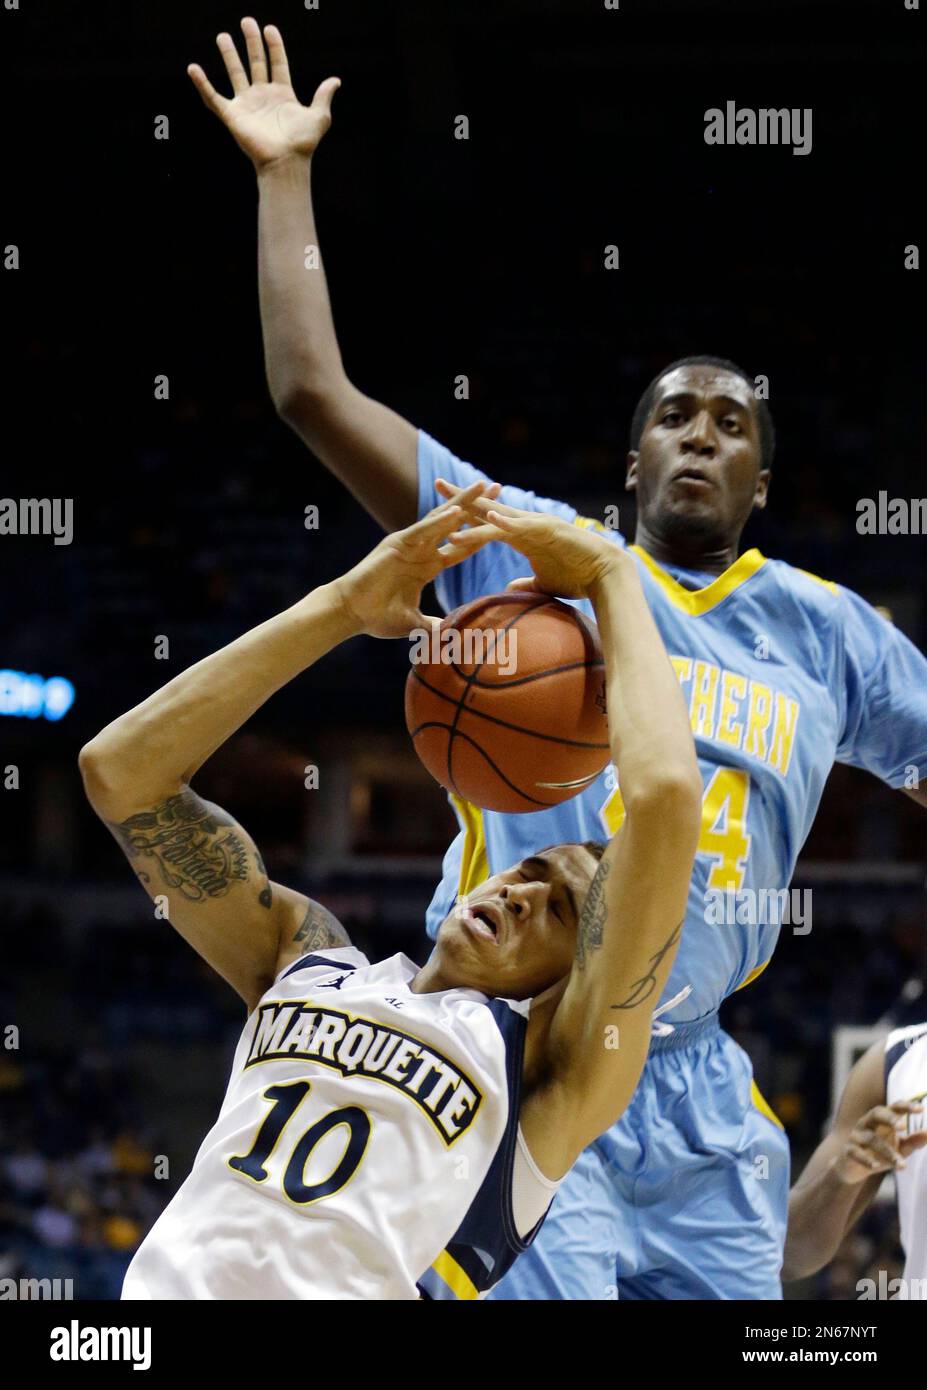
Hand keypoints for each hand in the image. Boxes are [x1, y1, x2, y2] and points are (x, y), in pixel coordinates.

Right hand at [188, 18, 337, 169]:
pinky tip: (193, 68)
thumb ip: (323, 95)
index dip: (274, 46)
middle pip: (256, 63)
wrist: (286, 161)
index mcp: (282, 94)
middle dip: (251, 42)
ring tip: (223, 36)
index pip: (277, 63)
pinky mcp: (233, 116)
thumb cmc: (303, 143)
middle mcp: (263, 96)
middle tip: (247, 21)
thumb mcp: (319, 116)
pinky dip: (202, 84)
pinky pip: (213, 98)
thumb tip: (336, 80)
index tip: (270, 28)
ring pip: (235, 74)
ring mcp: (247, 104)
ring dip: (229, 55)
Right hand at [331, 483, 495, 639]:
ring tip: (483, 486)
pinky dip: (441, 521)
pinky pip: (423, 530)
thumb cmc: (376, 617)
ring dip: (463, 501)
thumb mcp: (413, 622)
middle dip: (477, 505)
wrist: (350, 613)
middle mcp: (420, 549)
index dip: (481, 532)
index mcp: (427, 565)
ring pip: (441, 518)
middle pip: (455, 523)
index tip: (502, 520)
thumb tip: (447, 635)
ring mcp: (409, 544)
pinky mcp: (396, 544)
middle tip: (498, 487)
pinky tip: (459, 511)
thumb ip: (432, 624)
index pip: (461, 545)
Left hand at [434, 478, 623, 600]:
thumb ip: (524, 582)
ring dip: (473, 513)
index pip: (486, 521)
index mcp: (521, 535)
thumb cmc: (577, 578)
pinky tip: (487, 515)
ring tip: (449, 509)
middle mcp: (526, 525)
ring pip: (498, 518)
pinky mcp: (549, 530)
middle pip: (487, 509)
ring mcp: (536, 525)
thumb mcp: (541, 583)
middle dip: (462, 498)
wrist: (605, 575)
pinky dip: (504, 520)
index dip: (464, 515)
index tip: (440, 509)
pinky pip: (522, 525)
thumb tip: (509, 589)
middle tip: (437, 483)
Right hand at [832, 1101, 926, 1183]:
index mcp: (881, 1119)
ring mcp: (856, 1136)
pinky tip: (876, 1166)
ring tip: (902, 1165)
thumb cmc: (880, 1153)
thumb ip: (912, 1141)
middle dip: (889, 1119)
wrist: (853, 1168)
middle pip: (877, 1113)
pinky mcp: (848, 1150)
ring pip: (871, 1139)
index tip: (921, 1109)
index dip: (906, 1107)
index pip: (894, 1108)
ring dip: (887, 1152)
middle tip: (903, 1127)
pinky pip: (856, 1152)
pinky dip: (866, 1159)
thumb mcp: (899, 1148)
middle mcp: (867, 1122)